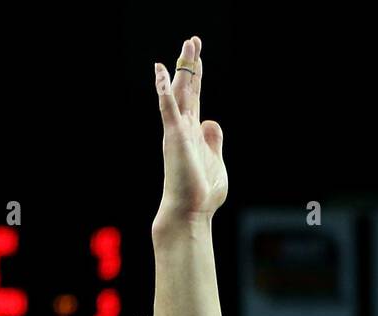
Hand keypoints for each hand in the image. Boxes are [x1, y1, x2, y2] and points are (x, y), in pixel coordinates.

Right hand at [152, 36, 226, 233]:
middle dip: (191, 65)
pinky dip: (164, 88)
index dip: (197, 77)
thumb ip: (213, 141)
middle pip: (187, 89)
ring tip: (189, 45)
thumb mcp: (215, 161)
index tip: (199, 59)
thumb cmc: (202, 193)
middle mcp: (183, 127)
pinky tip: (162, 70)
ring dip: (184, 67)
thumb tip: (213, 122)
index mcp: (193, 132)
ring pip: (179, 92)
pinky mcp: (174, 137)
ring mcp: (178, 131)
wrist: (190, 211)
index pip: (195, 97)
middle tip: (194, 41)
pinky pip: (167, 107)